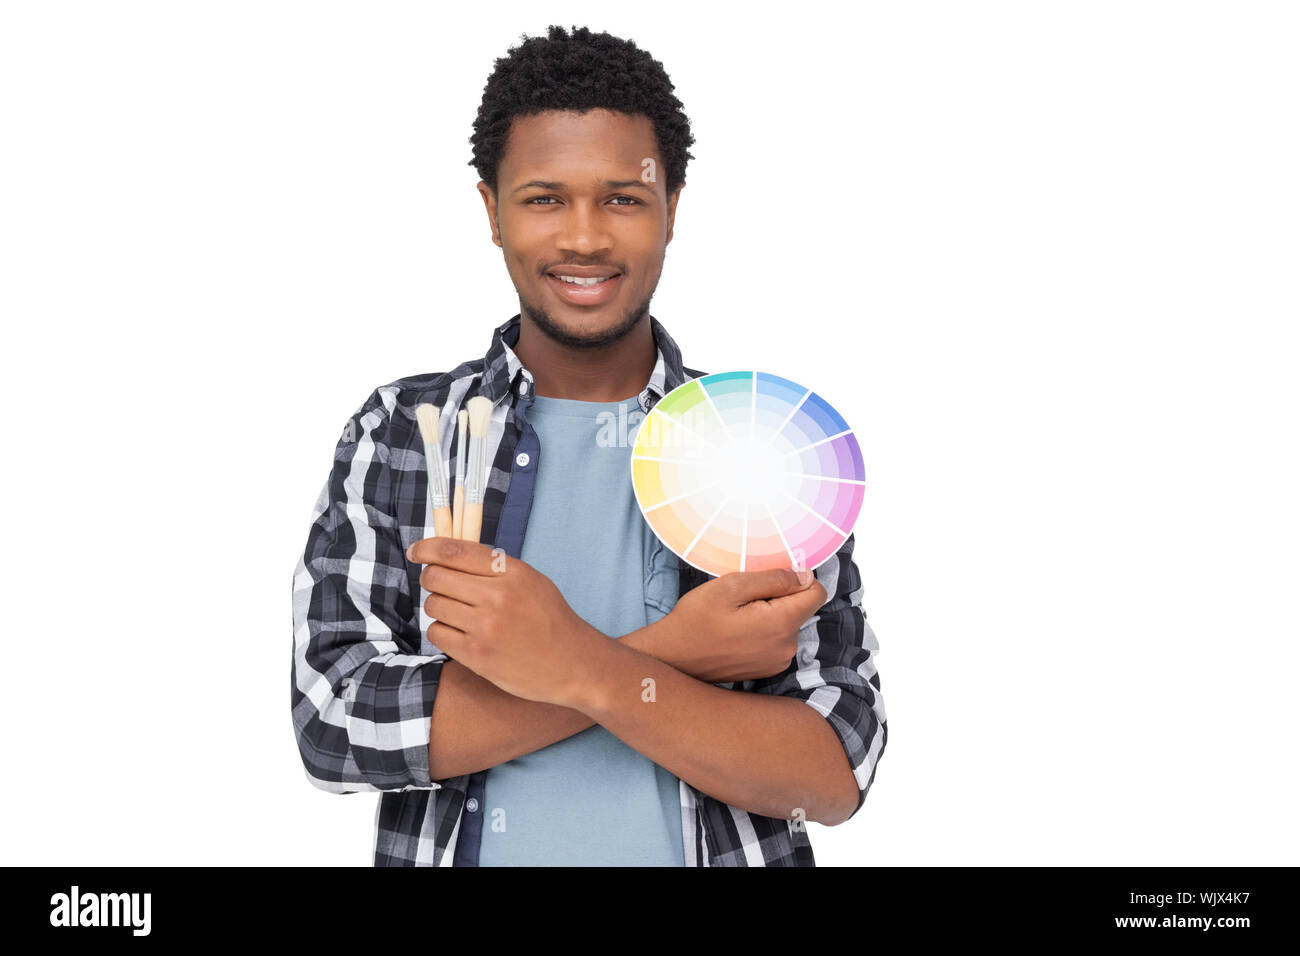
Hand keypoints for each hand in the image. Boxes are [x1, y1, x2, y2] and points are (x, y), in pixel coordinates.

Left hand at [406, 537, 601, 707]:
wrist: (572, 663)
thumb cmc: (550, 618)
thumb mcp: (530, 580)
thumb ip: (492, 567)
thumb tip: (447, 554)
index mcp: (511, 573)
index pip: (454, 551)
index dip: (427, 548)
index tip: (416, 551)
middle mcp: (496, 597)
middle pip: (435, 577)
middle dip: (431, 579)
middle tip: (440, 586)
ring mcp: (485, 628)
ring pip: (433, 605)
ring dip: (440, 607)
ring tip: (460, 613)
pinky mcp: (476, 656)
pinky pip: (437, 633)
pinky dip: (443, 631)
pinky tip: (460, 633)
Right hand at [653, 568, 827, 682]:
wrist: (673, 658)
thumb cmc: (696, 619)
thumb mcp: (731, 587)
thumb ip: (773, 579)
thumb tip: (805, 576)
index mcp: (781, 624)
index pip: (816, 593)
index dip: (799, 578)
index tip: (772, 576)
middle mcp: (787, 647)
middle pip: (800, 608)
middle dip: (779, 597)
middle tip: (743, 599)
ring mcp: (778, 661)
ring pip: (788, 623)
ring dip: (770, 614)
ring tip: (737, 617)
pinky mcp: (768, 669)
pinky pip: (778, 640)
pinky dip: (764, 631)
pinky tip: (737, 632)